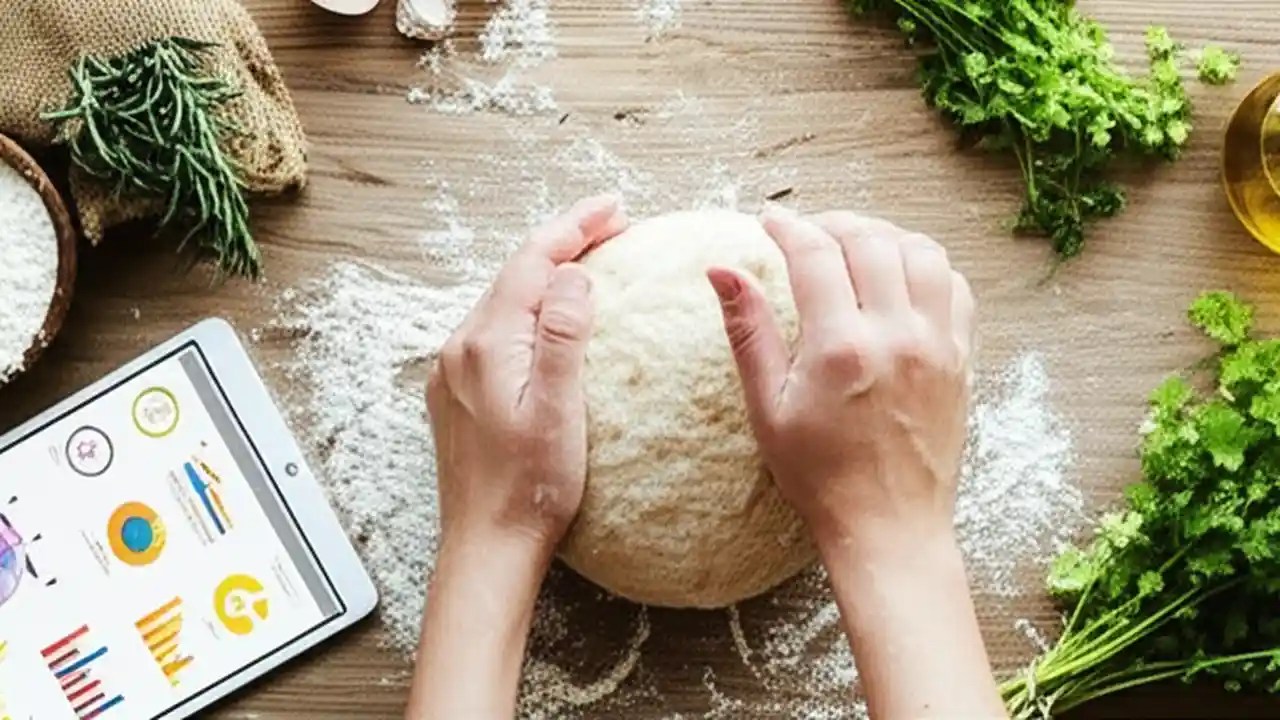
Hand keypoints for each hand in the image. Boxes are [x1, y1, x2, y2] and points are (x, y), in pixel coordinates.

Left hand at [427, 194, 628, 555]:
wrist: (487, 546)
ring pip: (505, 299)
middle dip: (564, 241)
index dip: (575, 225)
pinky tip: (551, 316)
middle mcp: (460, 348)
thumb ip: (562, 334)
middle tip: (613, 224)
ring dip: (546, 273)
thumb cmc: (529, 488)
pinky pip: (496, 330)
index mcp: (486, 343)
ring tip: (590, 258)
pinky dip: (529, 307)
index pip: (533, 260)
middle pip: (515, 273)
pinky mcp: (457, 394)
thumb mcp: (558, 408)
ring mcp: (453, 371)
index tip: (615, 207)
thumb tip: (571, 274)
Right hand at [709, 209, 999, 719]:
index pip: (814, 254)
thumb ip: (748, 331)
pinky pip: (955, 287)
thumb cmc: (820, 476)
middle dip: (834, 222)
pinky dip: (928, 266)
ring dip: (885, 235)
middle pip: (871, 240)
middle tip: (809, 231)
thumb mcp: (769, 407)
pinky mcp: (960, 359)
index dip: (787, 227)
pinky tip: (901, 278)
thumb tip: (723, 269)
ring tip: (856, 245)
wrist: (888, 526)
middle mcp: (895, 335)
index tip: (768, 221)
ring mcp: (936, 344)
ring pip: (922, 251)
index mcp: (840, 347)